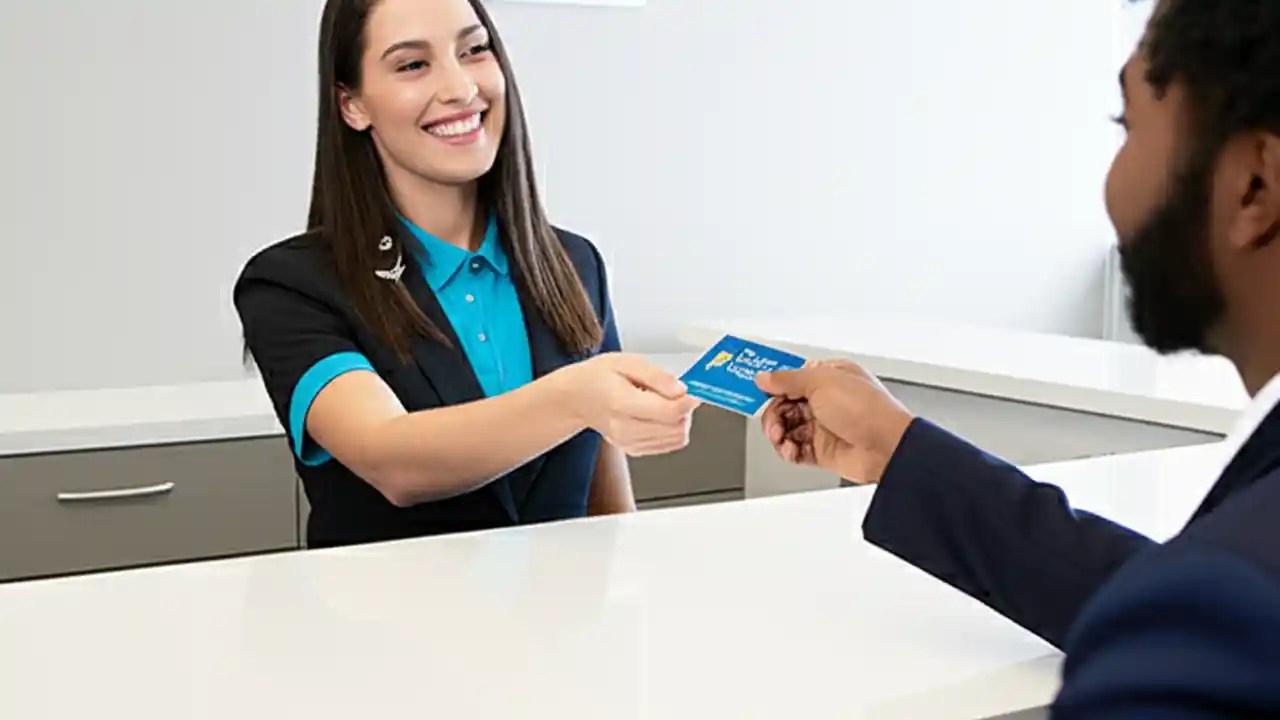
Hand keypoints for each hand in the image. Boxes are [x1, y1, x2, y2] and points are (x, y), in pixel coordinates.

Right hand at [555, 353, 699, 456]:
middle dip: (685, 410)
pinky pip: (668, 445)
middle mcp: (624, 428)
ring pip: (675, 439)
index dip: (688, 402)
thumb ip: (657, 376)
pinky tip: (659, 415)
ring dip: (680, 420)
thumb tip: (681, 390)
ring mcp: (628, 443)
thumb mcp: (627, 361)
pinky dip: (672, 429)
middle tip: (677, 393)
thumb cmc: (599, 377)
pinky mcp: (634, 450)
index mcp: (621, 403)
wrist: (577, 397)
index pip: (668, 412)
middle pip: (675, 428)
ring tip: (666, 402)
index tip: (693, 391)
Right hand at [755, 359, 913, 484]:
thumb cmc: (867, 410)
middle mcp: (826, 400)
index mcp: (830, 377)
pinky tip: (790, 450)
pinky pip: (795, 449)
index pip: (792, 377)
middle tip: (772, 420)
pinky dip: (788, 450)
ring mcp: (824, 426)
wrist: (887, 448)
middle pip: (784, 404)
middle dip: (773, 413)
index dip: (773, 384)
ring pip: (787, 428)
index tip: (754, 389)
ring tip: (781, 437)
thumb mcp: (821, 382)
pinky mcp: (823, 450)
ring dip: (778, 433)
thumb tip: (765, 377)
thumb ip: (788, 379)